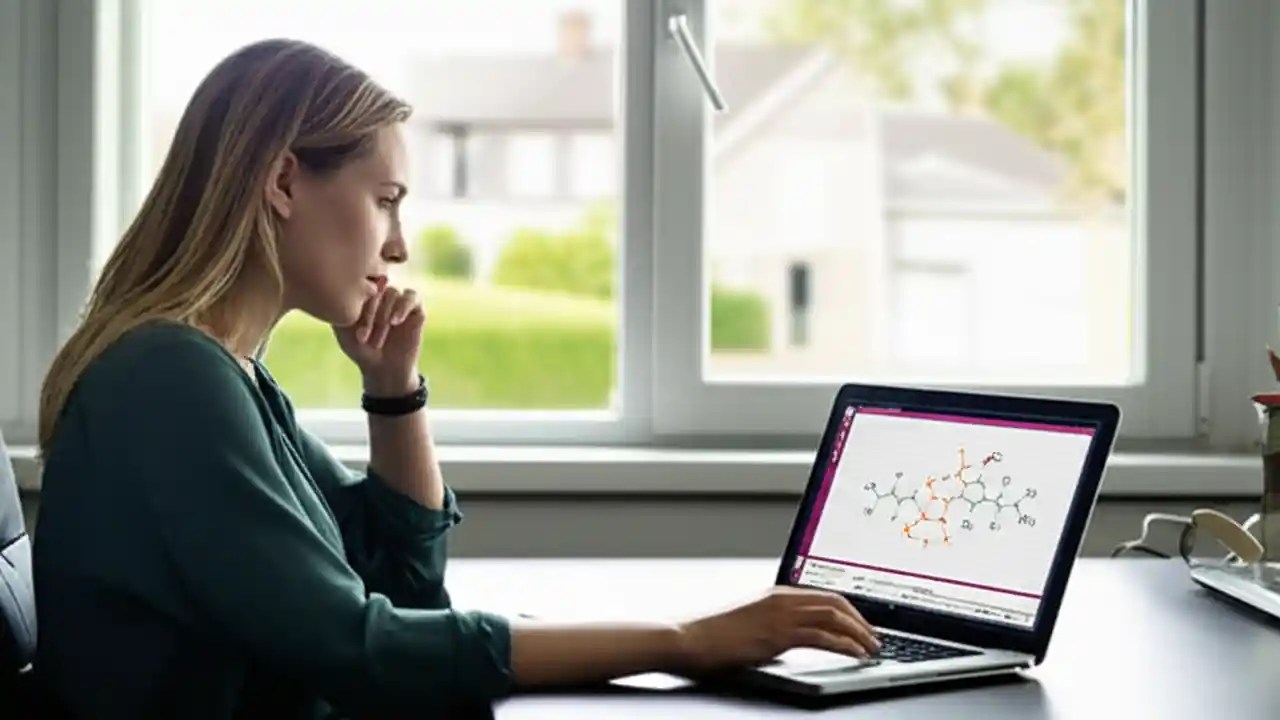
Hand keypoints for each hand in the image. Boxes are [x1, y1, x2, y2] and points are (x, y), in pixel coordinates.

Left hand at [334, 285, 424, 394]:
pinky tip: (395, 322)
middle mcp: (381, 293)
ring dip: (384, 315)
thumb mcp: (343, 330)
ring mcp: (399, 299)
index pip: (359, 285)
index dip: (355, 305)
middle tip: (363, 337)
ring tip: (379, 336)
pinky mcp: (416, 308)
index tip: (350, 328)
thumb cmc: (361, 350)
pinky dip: (403, 306)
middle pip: (376, 289)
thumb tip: (341, 287)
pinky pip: (412, 296)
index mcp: (363, 294)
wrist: (384, 369)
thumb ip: (340, 308)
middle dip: (369, 314)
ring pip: (392, 292)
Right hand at [674, 586, 879, 672]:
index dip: (849, 610)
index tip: (862, 626)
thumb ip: (773, 626)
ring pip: (834, 615)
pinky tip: (855, 654)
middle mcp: (782, 599)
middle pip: (835, 601)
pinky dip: (845, 645)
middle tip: (874, 638)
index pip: (823, 595)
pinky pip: (822, 636)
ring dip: (858, 632)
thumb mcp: (750, 624)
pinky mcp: (778, 634)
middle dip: (860, 620)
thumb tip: (791, 638)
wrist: (691, 639)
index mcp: (777, 594)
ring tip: (871, 648)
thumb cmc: (714, 636)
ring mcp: (781, 615)